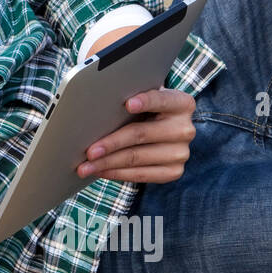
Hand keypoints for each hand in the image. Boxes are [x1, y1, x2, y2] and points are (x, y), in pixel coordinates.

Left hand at [75, 88, 195, 183]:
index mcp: (182, 103)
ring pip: (136, 158)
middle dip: (111, 144)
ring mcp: (181, 152)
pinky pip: (140, 175)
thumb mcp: (143, 98)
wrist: (161, 127)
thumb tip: (96, 108)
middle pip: (141, 134)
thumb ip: (130, 98)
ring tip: (86, 167)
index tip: (128, 104)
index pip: (161, 100)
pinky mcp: (174, 171)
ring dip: (107, 163)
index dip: (145, 101)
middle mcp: (185, 128)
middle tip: (89, 151)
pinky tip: (101, 171)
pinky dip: (116, 173)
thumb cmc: (145, 109)